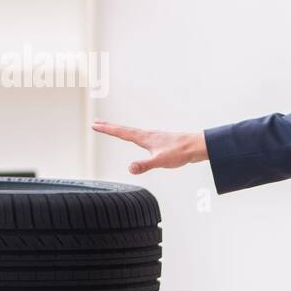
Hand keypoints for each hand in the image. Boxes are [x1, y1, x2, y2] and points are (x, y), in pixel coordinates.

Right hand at [91, 121, 207, 174]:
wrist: (196, 146)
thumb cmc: (180, 152)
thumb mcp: (160, 161)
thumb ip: (145, 165)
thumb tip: (130, 168)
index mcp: (144, 138)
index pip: (121, 132)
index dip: (107, 129)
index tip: (95, 125)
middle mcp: (147, 135)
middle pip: (124, 129)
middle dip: (109, 126)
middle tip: (96, 122)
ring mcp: (153, 137)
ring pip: (131, 131)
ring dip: (120, 129)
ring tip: (112, 128)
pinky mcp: (158, 141)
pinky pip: (140, 136)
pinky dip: (131, 134)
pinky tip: (136, 137)